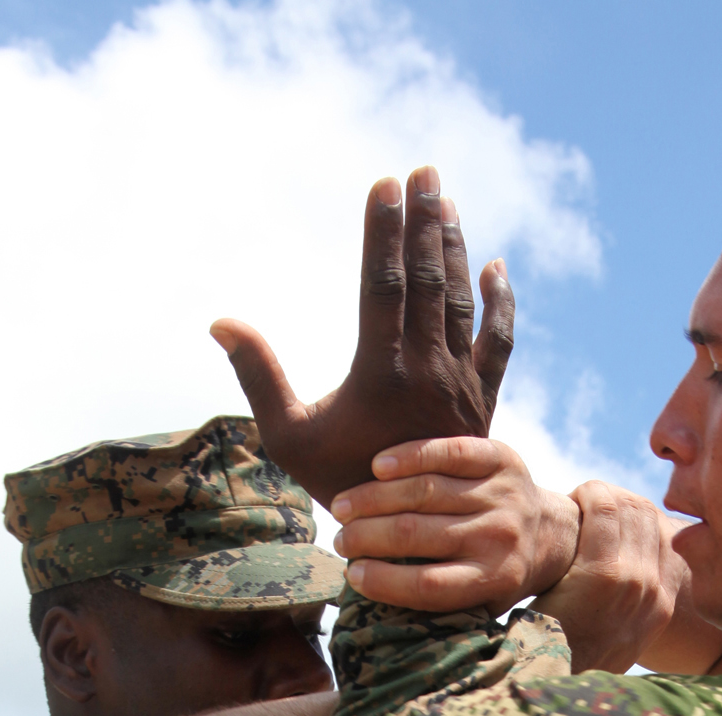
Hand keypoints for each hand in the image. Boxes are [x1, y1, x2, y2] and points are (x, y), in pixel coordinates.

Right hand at [212, 169, 514, 510]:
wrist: (408, 536)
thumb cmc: (335, 484)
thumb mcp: (286, 436)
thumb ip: (257, 375)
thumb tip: (220, 321)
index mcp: (380, 372)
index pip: (382, 285)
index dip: (383, 232)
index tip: (383, 185)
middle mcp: (428, 371)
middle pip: (427, 280)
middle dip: (424, 221)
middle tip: (424, 172)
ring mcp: (461, 385)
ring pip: (462, 302)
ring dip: (454, 248)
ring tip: (446, 203)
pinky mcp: (484, 402)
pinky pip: (500, 344)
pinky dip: (501, 305)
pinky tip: (497, 268)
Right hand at [330, 437, 580, 615]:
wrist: (551, 532)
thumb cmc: (497, 573)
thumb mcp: (481, 601)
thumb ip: (441, 604)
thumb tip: (374, 600)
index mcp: (494, 580)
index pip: (427, 585)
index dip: (383, 581)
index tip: (352, 575)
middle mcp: (500, 537)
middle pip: (416, 534)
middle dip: (366, 536)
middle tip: (338, 539)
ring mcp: (502, 494)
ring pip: (424, 491)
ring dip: (373, 498)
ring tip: (342, 507)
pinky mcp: (501, 458)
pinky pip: (447, 452)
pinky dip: (408, 456)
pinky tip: (377, 466)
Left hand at [531, 482, 683, 672]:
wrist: (550, 689)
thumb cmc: (567, 662)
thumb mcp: (613, 637)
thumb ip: (627, 605)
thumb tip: (621, 572)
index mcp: (663, 607)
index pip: (664, 534)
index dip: (632, 514)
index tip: (603, 516)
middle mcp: (656, 594)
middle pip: (648, 515)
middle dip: (616, 499)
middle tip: (586, 503)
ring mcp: (635, 583)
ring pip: (628, 507)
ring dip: (599, 495)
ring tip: (576, 504)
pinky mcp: (604, 574)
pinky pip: (603, 511)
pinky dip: (586, 497)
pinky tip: (568, 504)